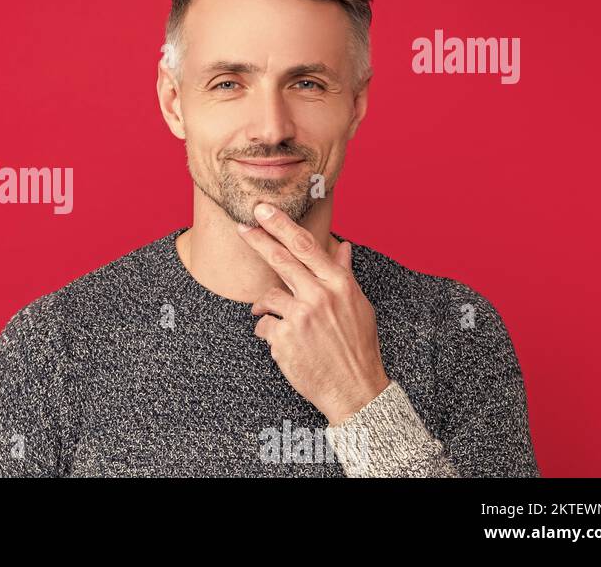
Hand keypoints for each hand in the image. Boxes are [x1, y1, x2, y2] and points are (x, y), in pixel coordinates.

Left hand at [237, 202, 389, 424]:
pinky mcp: (284, 338)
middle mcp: (320, 296)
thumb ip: (344, 274)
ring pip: (268, 297)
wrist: (356, 390)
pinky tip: (287, 346)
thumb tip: (344, 245)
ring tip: (286, 326)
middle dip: (258, 239)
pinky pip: (264, 325)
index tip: (264, 210)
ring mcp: (301, 317)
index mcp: (340, 285)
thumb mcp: (359, 306)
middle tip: (242, 226)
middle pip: (281, 259)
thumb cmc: (358, 347)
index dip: (282, 225)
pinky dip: (270, 334)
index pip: (306, 246)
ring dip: (269, 309)